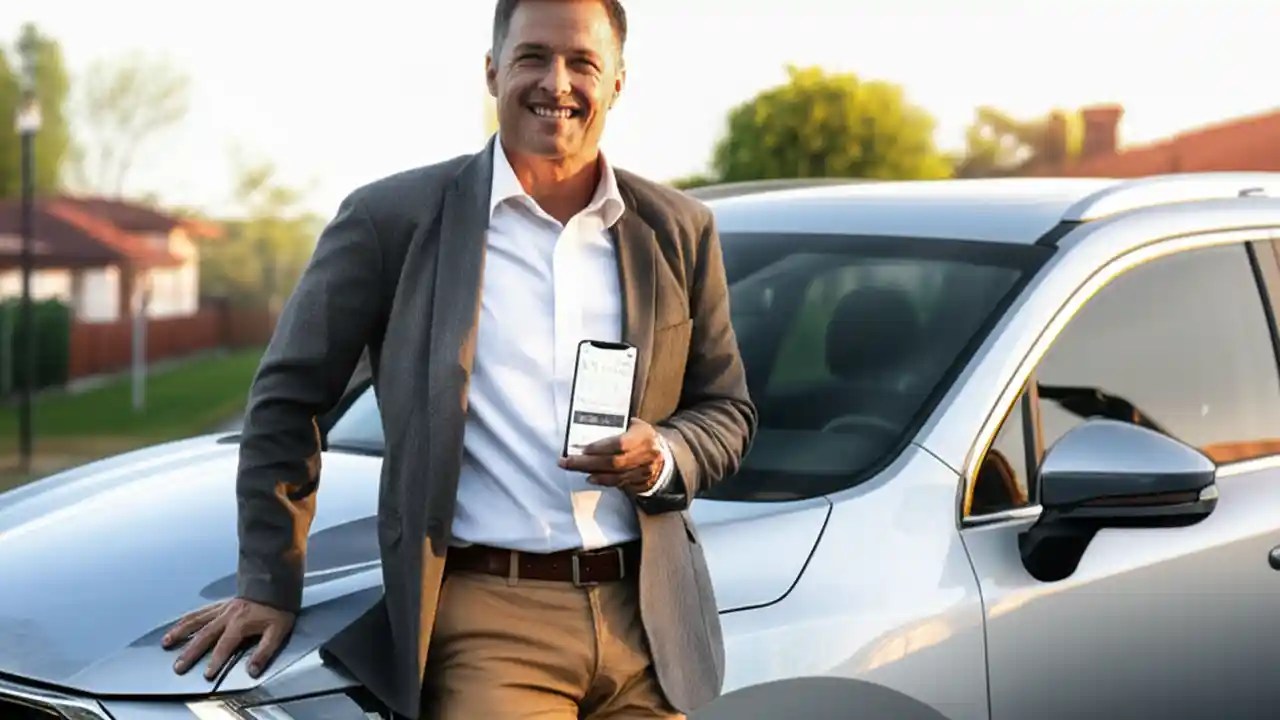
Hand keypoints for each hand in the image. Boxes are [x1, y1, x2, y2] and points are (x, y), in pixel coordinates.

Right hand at [163, 598, 295, 679]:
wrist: (277, 584)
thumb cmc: (278, 607)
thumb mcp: (278, 631)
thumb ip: (264, 652)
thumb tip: (252, 670)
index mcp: (240, 623)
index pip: (224, 646)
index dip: (215, 661)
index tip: (207, 674)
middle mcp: (227, 615)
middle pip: (204, 635)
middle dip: (190, 652)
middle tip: (178, 666)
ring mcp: (222, 608)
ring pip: (196, 620)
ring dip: (180, 632)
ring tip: (166, 642)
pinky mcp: (222, 603)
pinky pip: (200, 610)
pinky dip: (187, 617)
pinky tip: (179, 623)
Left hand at [559, 418, 663, 494]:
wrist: (661, 451)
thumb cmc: (640, 434)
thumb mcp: (632, 424)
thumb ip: (615, 426)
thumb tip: (586, 429)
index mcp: (644, 434)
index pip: (621, 443)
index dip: (600, 447)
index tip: (583, 448)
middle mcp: (648, 454)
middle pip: (614, 462)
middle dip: (587, 462)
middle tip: (567, 461)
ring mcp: (645, 470)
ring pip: (615, 475)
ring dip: (591, 472)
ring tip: (573, 467)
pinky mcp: (641, 482)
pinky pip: (619, 483)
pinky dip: (603, 481)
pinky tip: (590, 477)